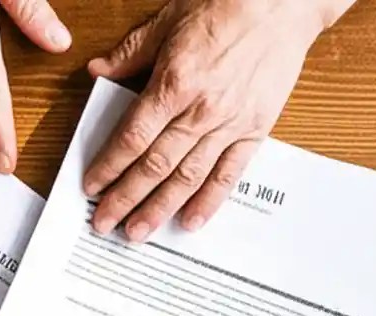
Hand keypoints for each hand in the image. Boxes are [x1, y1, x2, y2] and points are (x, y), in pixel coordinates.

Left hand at [84, 0, 352, 240]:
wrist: (283, 1)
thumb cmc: (227, 3)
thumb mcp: (168, 19)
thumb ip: (130, 52)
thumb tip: (97, 70)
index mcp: (174, 82)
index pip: (132, 137)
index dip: (109, 166)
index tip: (91, 186)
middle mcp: (201, 110)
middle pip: (154, 166)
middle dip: (125, 198)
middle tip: (104, 222)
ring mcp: (229, 124)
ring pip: (187, 177)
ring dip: (159, 209)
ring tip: (137, 232)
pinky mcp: (255, 130)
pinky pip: (229, 174)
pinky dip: (208, 201)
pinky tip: (189, 222)